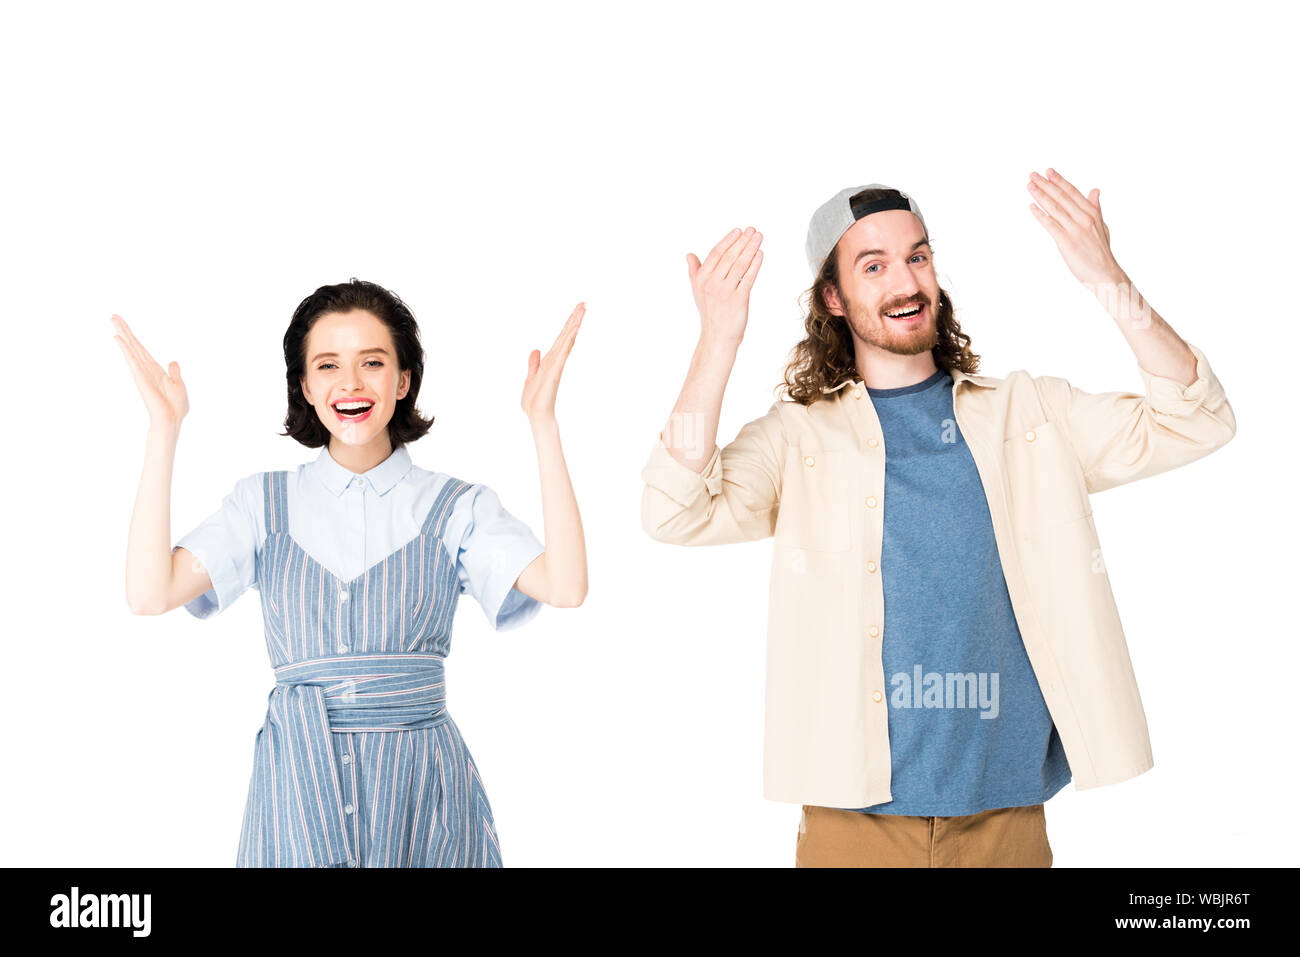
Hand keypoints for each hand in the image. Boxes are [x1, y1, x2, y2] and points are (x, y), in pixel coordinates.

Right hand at [112, 314, 189, 429]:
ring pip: (130, 348)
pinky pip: (131, 359)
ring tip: (113, 319)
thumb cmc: (176, 406)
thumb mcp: (179, 385)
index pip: (141, 349)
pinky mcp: (140, 377)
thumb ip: (174, 373)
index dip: (133, 337)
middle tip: (113, 316)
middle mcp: (146, 368)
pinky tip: (118, 337)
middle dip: (124, 330)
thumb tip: (173, 362)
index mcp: (155, 369)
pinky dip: (125, 348)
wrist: (173, 419)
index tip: (124, 325)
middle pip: (133, 345)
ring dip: (122, 333)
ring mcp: (141, 371)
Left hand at [521, 302, 583, 422]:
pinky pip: (563, 352)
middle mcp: (555, 359)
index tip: (577, 309)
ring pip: (567, 340)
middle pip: (567, 335)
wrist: (535, 414)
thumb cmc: (534, 400)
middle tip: (584, 303)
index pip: (561, 337)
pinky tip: (574, 330)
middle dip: (575, 319)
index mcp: (550, 359)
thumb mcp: (531, 377)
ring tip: (582, 310)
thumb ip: (534, 363)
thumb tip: (536, 350)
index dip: (569, 323)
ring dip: (574, 325)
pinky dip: (568, 341)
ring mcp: (556, 364)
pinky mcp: (555, 370)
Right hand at [686, 226, 763, 344]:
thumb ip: (694, 271)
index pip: (716, 254)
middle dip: (742, 241)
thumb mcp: (697, 291)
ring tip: (759, 238)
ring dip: (750, 249)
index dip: (728, 241)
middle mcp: (711, 284)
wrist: (717, 337)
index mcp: (701, 279)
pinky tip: (760, 254)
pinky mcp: (738, 299)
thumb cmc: (710, 313)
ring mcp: (724, 291)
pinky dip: (755, 265)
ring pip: (739, 264)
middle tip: (753, 230)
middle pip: (729, 256)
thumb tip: (689, 255)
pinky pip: (748, 278)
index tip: (739, 231)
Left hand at [1027, 168, 1123, 286]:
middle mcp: (1084, 218)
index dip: (1060, 181)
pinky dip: (1041, 215)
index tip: (1048, 171)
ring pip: (1055, 209)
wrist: (1105, 274)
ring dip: (1041, 196)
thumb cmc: (1101, 251)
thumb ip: (1095, 207)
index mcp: (1093, 213)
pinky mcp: (1068, 242)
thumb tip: (1094, 190)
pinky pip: (1051, 226)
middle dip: (1046, 185)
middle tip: (1033, 175)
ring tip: (1029, 186)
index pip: (1073, 193)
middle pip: (1062, 197)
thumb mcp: (1102, 225)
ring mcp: (1076, 230)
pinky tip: (1032, 207)